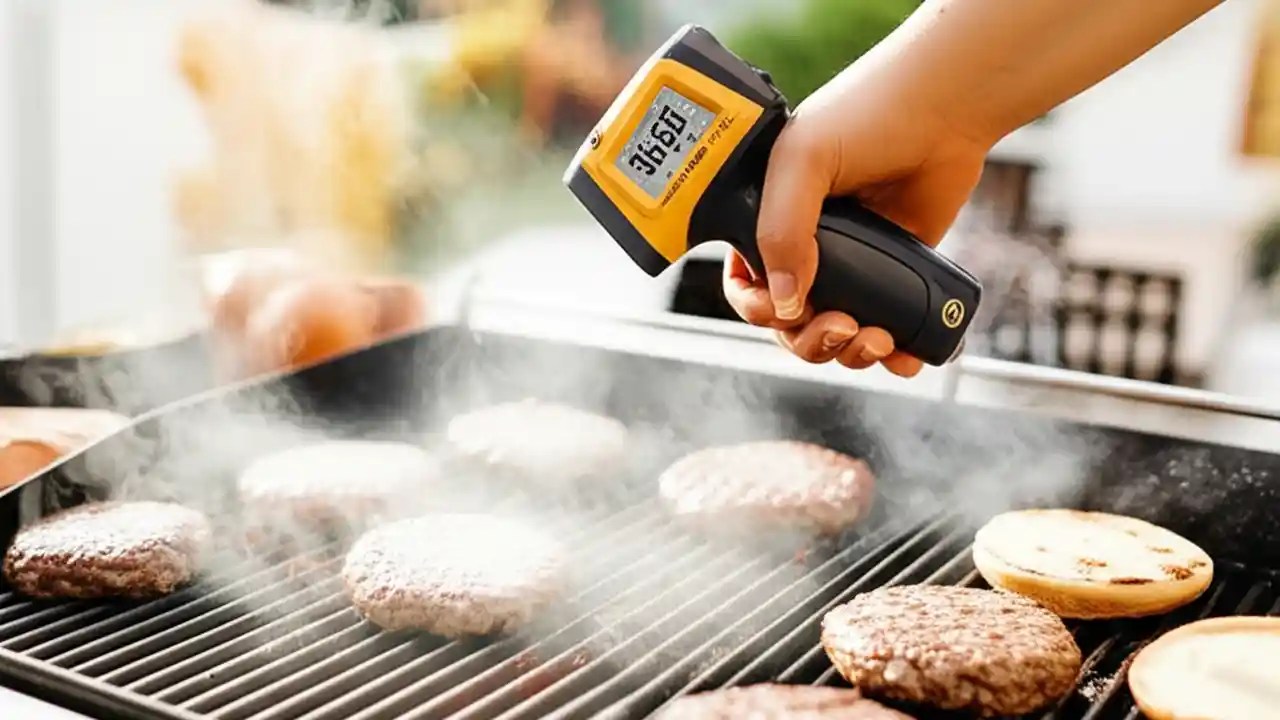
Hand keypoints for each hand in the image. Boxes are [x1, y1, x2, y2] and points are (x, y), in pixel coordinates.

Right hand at [722, 57, 988, 377]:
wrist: (946, 110)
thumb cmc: (868, 114)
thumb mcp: (802, 161)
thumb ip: (781, 231)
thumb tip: (786, 304)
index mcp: (768, 220)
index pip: (746, 286)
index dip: (759, 310)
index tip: (785, 311)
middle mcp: (806, 247)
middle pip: (790, 324)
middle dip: (811, 340)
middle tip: (843, 327)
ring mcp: (853, 265)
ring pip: (835, 335)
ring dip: (850, 353)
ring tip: (877, 339)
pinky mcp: (897, 276)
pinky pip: (886, 330)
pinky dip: (892, 355)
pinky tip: (904, 357)